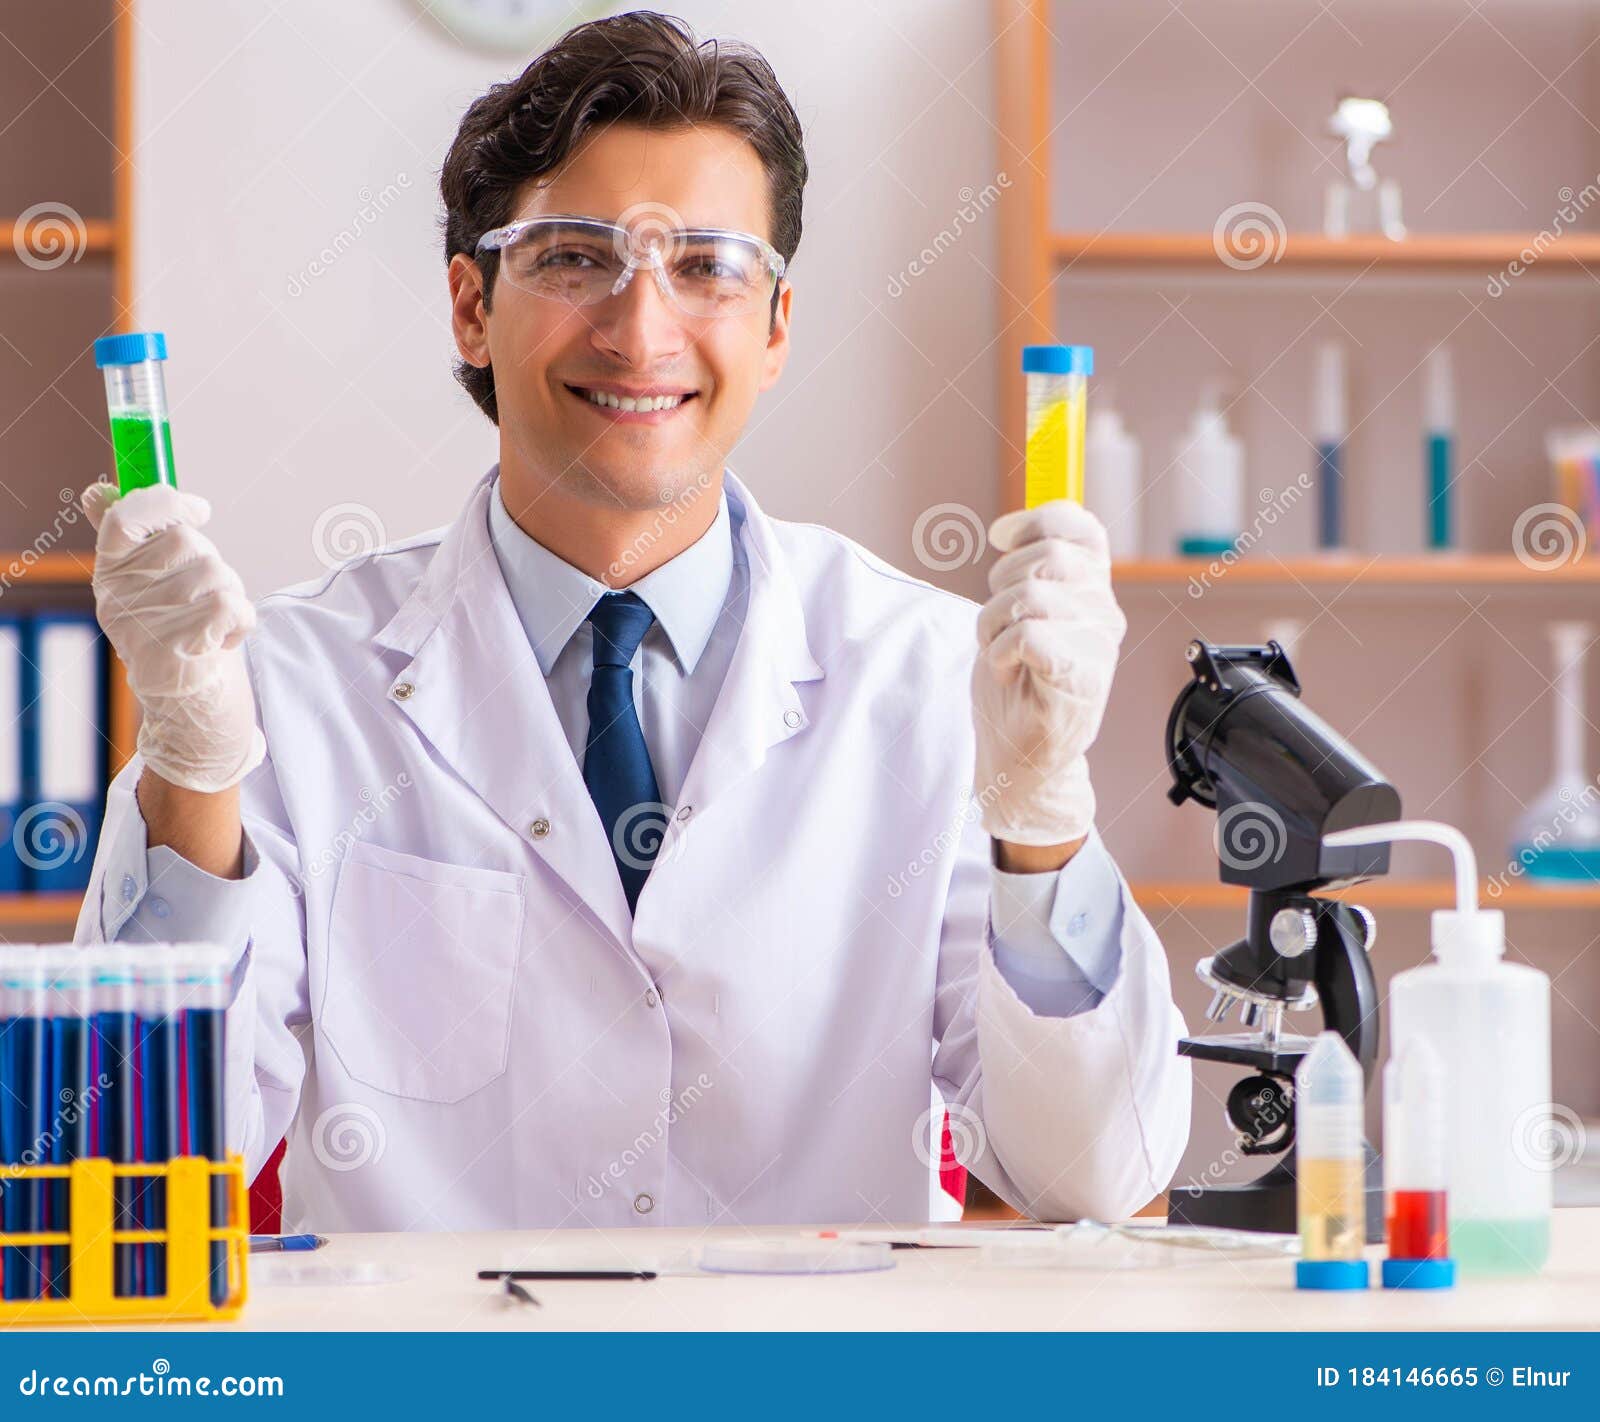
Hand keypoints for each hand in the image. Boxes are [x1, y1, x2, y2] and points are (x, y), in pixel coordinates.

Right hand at [82, 482, 264, 793]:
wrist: (191, 720)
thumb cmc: (182, 644)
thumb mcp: (153, 591)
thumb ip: (134, 542)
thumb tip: (101, 491)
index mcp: (111, 577)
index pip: (124, 517)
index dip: (165, 502)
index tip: (199, 509)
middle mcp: (118, 599)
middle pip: (188, 543)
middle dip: (215, 568)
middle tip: (205, 606)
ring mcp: (141, 627)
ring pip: (215, 573)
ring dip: (232, 597)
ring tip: (213, 630)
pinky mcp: (171, 654)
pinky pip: (228, 605)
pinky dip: (242, 621)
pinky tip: (224, 644)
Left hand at [971, 500, 1126, 847]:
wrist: (1021, 757)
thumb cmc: (1018, 685)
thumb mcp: (1021, 613)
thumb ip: (1026, 570)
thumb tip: (1004, 529)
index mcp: (1093, 591)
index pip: (1082, 528)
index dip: (1037, 522)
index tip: (1002, 540)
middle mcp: (1104, 614)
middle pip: (1047, 557)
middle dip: (1000, 585)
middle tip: (995, 625)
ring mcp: (1097, 648)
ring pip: (1031, 594)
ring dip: (993, 624)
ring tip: (1000, 654)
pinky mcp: (1081, 680)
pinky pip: (1029, 634)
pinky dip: (1001, 651)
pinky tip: (1007, 671)